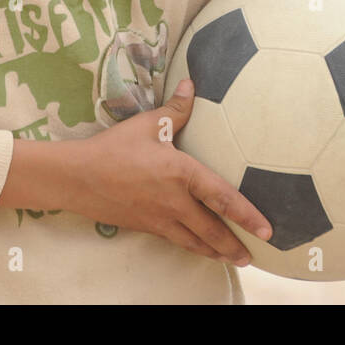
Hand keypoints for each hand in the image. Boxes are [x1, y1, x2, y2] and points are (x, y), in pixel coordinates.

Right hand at [68, 77, 272, 264]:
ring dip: (216, 251)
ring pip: (195, 240)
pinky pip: (176, 240)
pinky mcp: (146, 226)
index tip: (266, 229)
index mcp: (181, 174)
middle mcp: (175, 201)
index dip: (247, 215)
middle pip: (212, 229)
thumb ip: (175, 109)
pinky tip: (198, 248)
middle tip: (253, 256)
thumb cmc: (114, 148)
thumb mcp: (146, 125)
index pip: (222, 197)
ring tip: (233, 259)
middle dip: (234, 245)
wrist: (77, 177)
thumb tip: (192, 84)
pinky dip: (192, 246)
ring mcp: (160, 218)